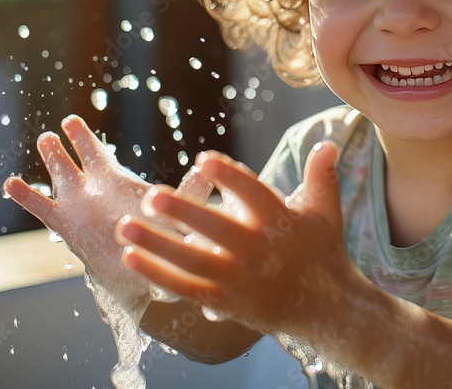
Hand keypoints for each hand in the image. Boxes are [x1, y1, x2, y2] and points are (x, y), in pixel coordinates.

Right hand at [2, 114, 213, 296]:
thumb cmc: (164, 245)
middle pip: (76, 159)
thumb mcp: (180, 214)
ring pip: (60, 178)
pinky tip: (12, 183)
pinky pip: (43, 209)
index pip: (97, 153)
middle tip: (61, 125)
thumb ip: (191, 191)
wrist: (147, 278)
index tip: (72, 121)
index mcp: (117, 182)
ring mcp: (79, 207)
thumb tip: (210, 167)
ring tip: (44, 140)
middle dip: (69, 143)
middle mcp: (94, 191)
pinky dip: (27, 196)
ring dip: (52, 160)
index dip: (84, 138)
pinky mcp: (68, 228)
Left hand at [117, 141, 357, 338]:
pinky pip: (185, 287)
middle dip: (184, 214)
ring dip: (157, 245)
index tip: (205, 159)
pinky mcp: (223, 301)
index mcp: (281, 223)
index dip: (230, 176)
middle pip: (217, 230)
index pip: (254, 195)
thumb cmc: (322, 251)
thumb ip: (321, 176)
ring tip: (124, 226)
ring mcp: (238, 280)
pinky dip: (156, 274)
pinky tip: (129, 255)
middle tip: (150, 196)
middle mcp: (258, 252)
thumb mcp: (325, 212)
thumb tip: (327, 142)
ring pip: (193, 262)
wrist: (324, 309)